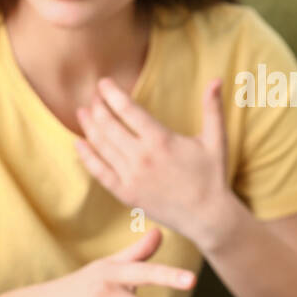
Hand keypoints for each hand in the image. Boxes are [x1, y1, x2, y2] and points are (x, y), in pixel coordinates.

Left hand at [74, 76, 233, 244]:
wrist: (208, 216)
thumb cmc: (212, 176)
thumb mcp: (216, 139)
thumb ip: (213, 108)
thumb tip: (217, 79)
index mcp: (161, 140)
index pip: (128, 110)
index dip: (112, 94)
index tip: (103, 83)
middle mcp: (142, 157)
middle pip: (109, 126)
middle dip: (98, 108)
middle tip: (93, 97)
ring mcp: (131, 177)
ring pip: (102, 146)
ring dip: (89, 127)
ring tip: (82, 113)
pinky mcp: (126, 194)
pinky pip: (100, 172)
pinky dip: (87, 157)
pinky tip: (79, 143)